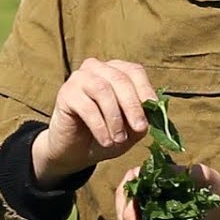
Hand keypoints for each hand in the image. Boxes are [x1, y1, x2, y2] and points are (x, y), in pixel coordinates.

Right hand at [31, 58, 156, 187]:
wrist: (75, 150)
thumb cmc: (106, 134)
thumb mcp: (130, 128)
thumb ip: (142, 118)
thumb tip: (153, 111)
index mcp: (115, 71)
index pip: (134, 71)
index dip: (145, 89)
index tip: (153, 110)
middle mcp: (96, 68)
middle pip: (119, 79)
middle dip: (132, 105)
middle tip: (139, 129)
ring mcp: (79, 78)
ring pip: (102, 89)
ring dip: (114, 117)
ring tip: (118, 139)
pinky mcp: (65, 93)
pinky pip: (87, 106)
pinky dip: (100, 126)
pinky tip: (105, 140)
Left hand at [115, 162, 219, 219]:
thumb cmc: (218, 196)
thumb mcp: (203, 179)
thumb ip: (180, 176)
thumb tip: (156, 169)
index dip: (131, 215)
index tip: (134, 194)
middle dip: (124, 200)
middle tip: (132, 177)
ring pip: (126, 219)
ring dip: (126, 196)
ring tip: (134, 174)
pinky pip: (135, 212)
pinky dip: (131, 195)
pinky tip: (137, 177)